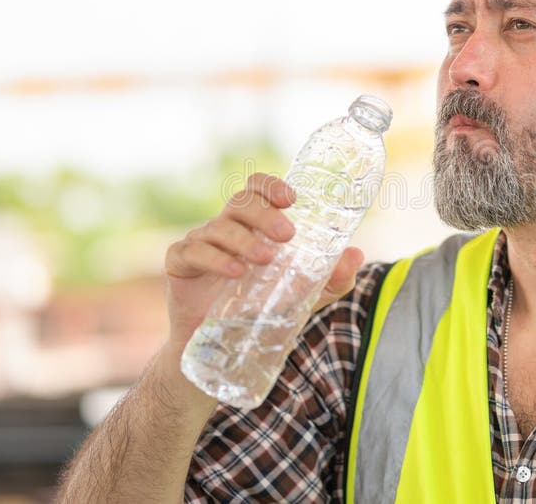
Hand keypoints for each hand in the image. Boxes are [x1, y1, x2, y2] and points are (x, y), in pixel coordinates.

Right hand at [163, 173, 363, 347]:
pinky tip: (234, 271)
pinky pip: (192, 251)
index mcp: (253, 225)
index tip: (291, 198)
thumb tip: (356, 256)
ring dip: (243, 240)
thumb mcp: (305, 297)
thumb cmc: (262, 311)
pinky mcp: (180, 264)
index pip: (256, 189)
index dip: (270, 186)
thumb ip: (331, 279)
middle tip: (286, 234)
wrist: (222, 349)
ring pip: (218, 227)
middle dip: (264, 214)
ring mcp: (200, 243)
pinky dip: (214, 259)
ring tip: (264, 259)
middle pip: (241, 203)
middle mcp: (226, 227)